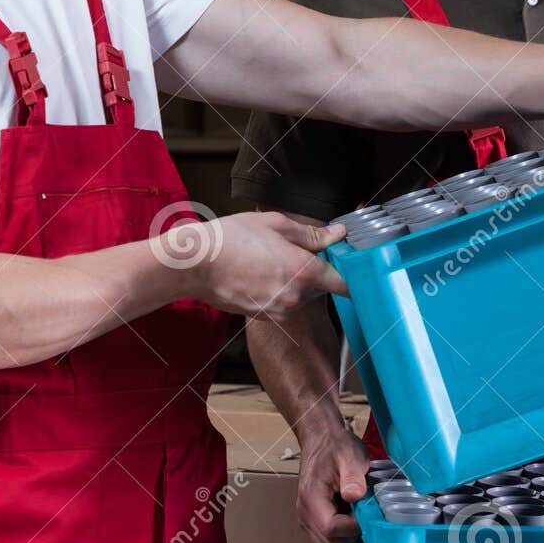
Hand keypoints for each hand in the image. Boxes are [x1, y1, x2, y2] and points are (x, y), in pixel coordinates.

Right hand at [167, 212, 348, 315]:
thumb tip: (338, 235)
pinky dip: (279, 290)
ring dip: (295, 281)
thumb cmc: (230, 239)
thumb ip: (312, 233)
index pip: (345, 283)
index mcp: (304, 271)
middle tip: (295, 250)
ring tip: (270, 260)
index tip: (348, 261)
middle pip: (322, 287)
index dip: (350, 271)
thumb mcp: (274, 224)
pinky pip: (284, 303)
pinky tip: (259, 274)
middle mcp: (296, 297)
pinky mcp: (266, 317)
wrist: (194, 265)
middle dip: (315, 270)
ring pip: (302, 295)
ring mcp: (280, 311)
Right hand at [296, 414, 370, 542]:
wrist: (321, 439)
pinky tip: (347, 511)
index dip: (353, 526)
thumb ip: (353, 477)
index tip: (364, 511)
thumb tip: (354, 496)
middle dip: (350, 533)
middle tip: (360, 510)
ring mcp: (306, 519)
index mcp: (311, 497)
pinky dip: (341, 532)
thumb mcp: (350, 456)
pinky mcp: (312, 521)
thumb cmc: (335, 446)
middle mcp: (304, 512)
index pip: (331, 529)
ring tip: (353, 509)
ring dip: (346, 533)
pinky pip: (329, 539)